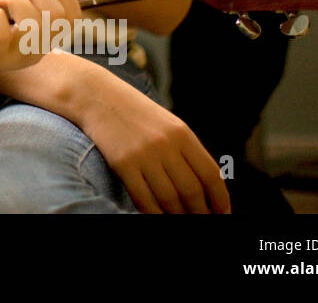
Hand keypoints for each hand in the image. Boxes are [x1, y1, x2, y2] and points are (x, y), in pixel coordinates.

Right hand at [77, 71, 230, 213]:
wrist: (96, 95)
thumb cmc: (134, 113)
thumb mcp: (166, 124)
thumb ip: (185, 150)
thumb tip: (204, 187)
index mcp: (182, 134)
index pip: (211, 176)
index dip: (220, 200)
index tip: (222, 214)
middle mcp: (166, 144)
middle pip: (192, 191)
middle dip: (199, 213)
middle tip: (200, 221)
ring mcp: (144, 154)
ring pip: (169, 199)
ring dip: (177, 217)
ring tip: (179, 221)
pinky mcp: (122, 163)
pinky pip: (143, 198)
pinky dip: (152, 214)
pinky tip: (156, 217)